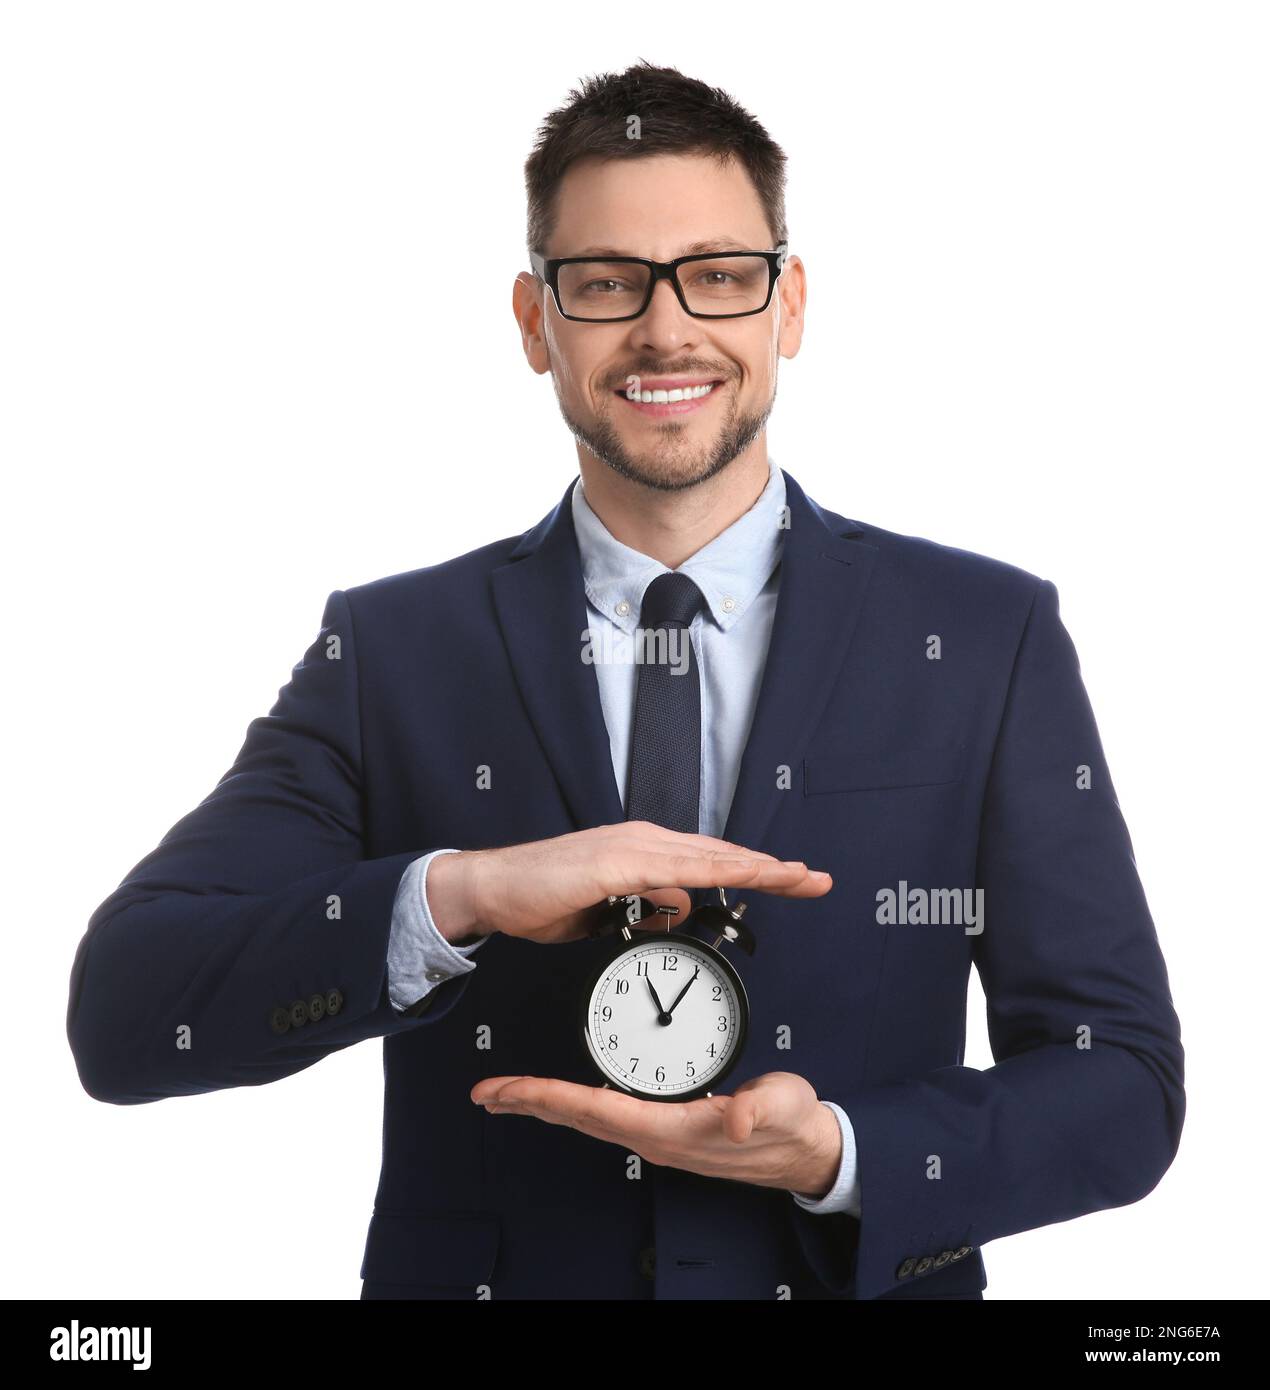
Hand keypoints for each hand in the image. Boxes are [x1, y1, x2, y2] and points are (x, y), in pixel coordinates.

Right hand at [428, 821, 831, 945]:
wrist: (494, 889)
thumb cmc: (544, 898)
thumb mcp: (608, 911)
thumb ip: (646, 908)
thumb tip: (679, 912)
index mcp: (644, 852)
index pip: (710, 862)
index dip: (754, 871)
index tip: (795, 881)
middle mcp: (644, 841)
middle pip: (721, 854)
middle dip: (773, 868)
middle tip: (818, 879)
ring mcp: (632, 846)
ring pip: (710, 857)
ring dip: (758, 867)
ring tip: (799, 878)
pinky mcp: (616, 860)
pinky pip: (678, 868)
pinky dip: (718, 870)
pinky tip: (747, 875)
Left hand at [470, 1070, 843, 1198]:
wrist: (806, 1149)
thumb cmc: (791, 1125)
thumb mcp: (782, 1106)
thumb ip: (760, 1109)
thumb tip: (738, 1120)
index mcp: (672, 1129)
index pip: (595, 1110)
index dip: (548, 1097)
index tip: (509, 1089)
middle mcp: (656, 1138)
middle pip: (578, 1119)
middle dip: (529, 1104)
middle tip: (487, 1092)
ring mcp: (658, 1137)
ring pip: (586, 1120)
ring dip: (546, 1105)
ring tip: (511, 1093)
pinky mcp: (665, 1129)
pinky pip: (605, 1116)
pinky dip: (574, 1104)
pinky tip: (565, 1096)